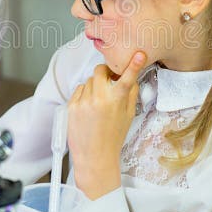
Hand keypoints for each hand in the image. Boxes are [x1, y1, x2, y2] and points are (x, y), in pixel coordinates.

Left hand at [67, 50, 146, 198]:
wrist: (94, 156)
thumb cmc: (113, 138)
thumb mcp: (128, 116)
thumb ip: (130, 94)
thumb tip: (131, 78)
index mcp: (117, 101)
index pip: (127, 78)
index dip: (134, 65)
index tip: (140, 54)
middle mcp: (99, 98)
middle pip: (100, 70)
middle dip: (105, 73)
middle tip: (109, 82)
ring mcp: (84, 101)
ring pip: (90, 80)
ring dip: (95, 86)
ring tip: (98, 104)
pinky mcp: (72, 105)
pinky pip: (79, 89)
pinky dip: (84, 94)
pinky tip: (89, 109)